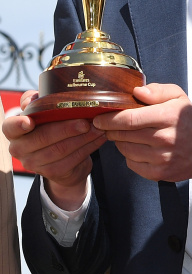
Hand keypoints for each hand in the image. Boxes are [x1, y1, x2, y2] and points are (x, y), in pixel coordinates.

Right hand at [3, 91, 104, 209]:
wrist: (63, 155)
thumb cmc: (52, 125)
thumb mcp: (44, 110)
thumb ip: (37, 101)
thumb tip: (30, 100)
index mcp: (15, 131)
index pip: (10, 127)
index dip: (19, 125)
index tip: (30, 122)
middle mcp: (19, 149)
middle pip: (42, 137)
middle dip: (66, 129)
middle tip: (85, 122)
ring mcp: (34, 163)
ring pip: (60, 150)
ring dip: (82, 138)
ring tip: (98, 128)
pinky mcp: (51, 173)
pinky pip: (72, 159)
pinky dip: (88, 147)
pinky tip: (99, 138)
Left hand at [94, 83, 191, 182]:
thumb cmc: (189, 121)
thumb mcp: (179, 98)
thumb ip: (158, 91)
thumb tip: (136, 92)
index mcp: (168, 116)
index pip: (129, 118)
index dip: (109, 119)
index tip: (99, 118)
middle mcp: (164, 138)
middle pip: (123, 134)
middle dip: (111, 129)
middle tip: (109, 126)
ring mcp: (161, 158)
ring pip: (125, 149)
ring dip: (120, 142)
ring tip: (128, 136)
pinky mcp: (157, 173)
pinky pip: (131, 163)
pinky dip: (130, 156)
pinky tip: (139, 149)